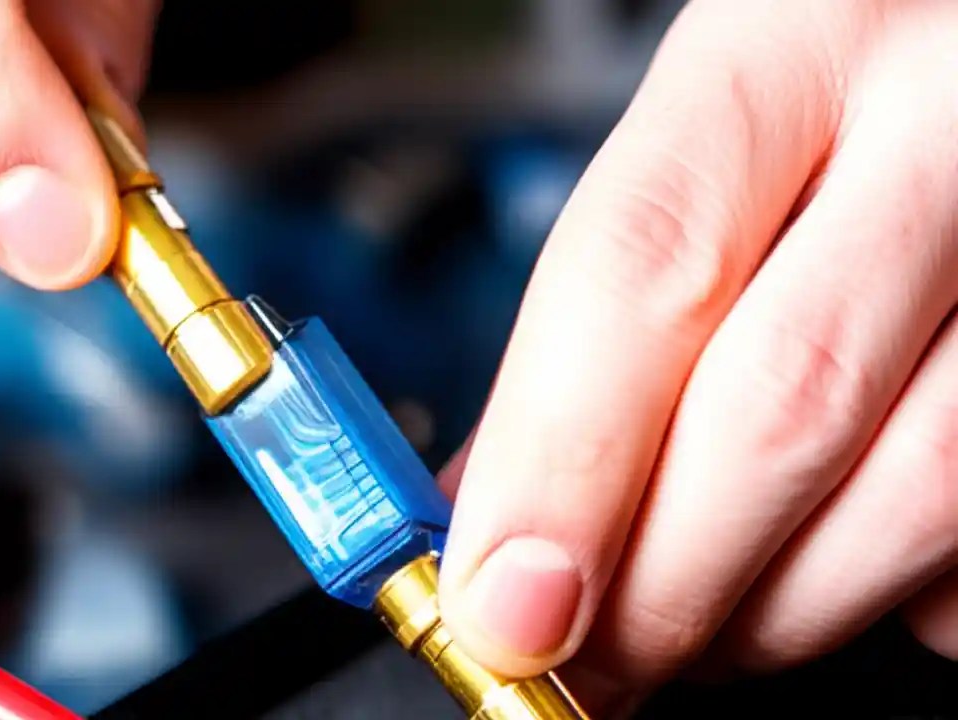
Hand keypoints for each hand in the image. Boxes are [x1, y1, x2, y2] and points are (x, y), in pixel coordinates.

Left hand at [436, 0, 957, 713]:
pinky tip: (838, 559)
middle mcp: (943, 117)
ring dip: (778, 606)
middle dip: (660, 582)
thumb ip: (603, 317)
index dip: (559, 467)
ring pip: (916, 490)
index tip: (503, 606)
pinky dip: (904, 589)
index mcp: (783, 43)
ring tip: (701, 619)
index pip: (639, 273)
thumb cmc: (828, 86)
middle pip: (779, 409)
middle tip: (586, 657)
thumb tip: (500, 515)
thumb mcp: (703, 142)